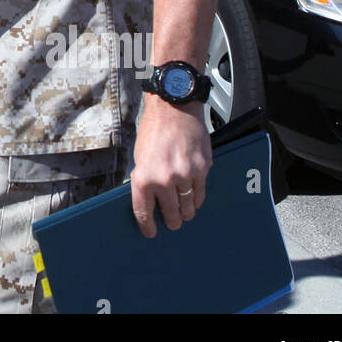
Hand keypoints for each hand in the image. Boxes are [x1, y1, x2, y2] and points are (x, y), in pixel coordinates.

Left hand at [129, 98, 211, 238]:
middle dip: (172, 221)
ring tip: (184, 213)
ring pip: (188, 207)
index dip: (148, 226)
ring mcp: (184, 175)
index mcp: (143, 176)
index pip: (144, 212)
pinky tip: (194, 198)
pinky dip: (197, 198)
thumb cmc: (154, 130)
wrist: (173, 108)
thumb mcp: (140, 156)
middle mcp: (163, 179)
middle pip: (170, 213)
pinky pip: (200, 193)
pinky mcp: (202, 169)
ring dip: (186, 212)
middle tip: (172, 223)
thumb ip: (145, 178)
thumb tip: (149, 200)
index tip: (151, 233)